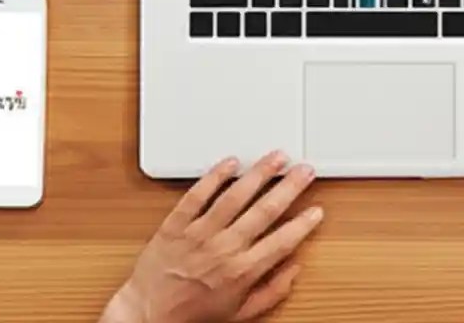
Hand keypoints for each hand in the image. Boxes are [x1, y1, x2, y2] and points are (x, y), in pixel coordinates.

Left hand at [101, 152, 322, 322]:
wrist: (147, 315)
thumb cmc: (191, 316)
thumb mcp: (239, 315)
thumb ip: (271, 293)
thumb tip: (293, 271)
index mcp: (242, 272)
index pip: (282, 241)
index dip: (303, 224)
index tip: (316, 210)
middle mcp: (223, 248)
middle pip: (264, 210)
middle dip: (289, 187)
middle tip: (304, 171)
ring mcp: (199, 233)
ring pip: (235, 196)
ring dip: (258, 174)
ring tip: (276, 158)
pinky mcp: (176, 225)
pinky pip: (197, 195)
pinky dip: (214, 177)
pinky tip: (230, 163)